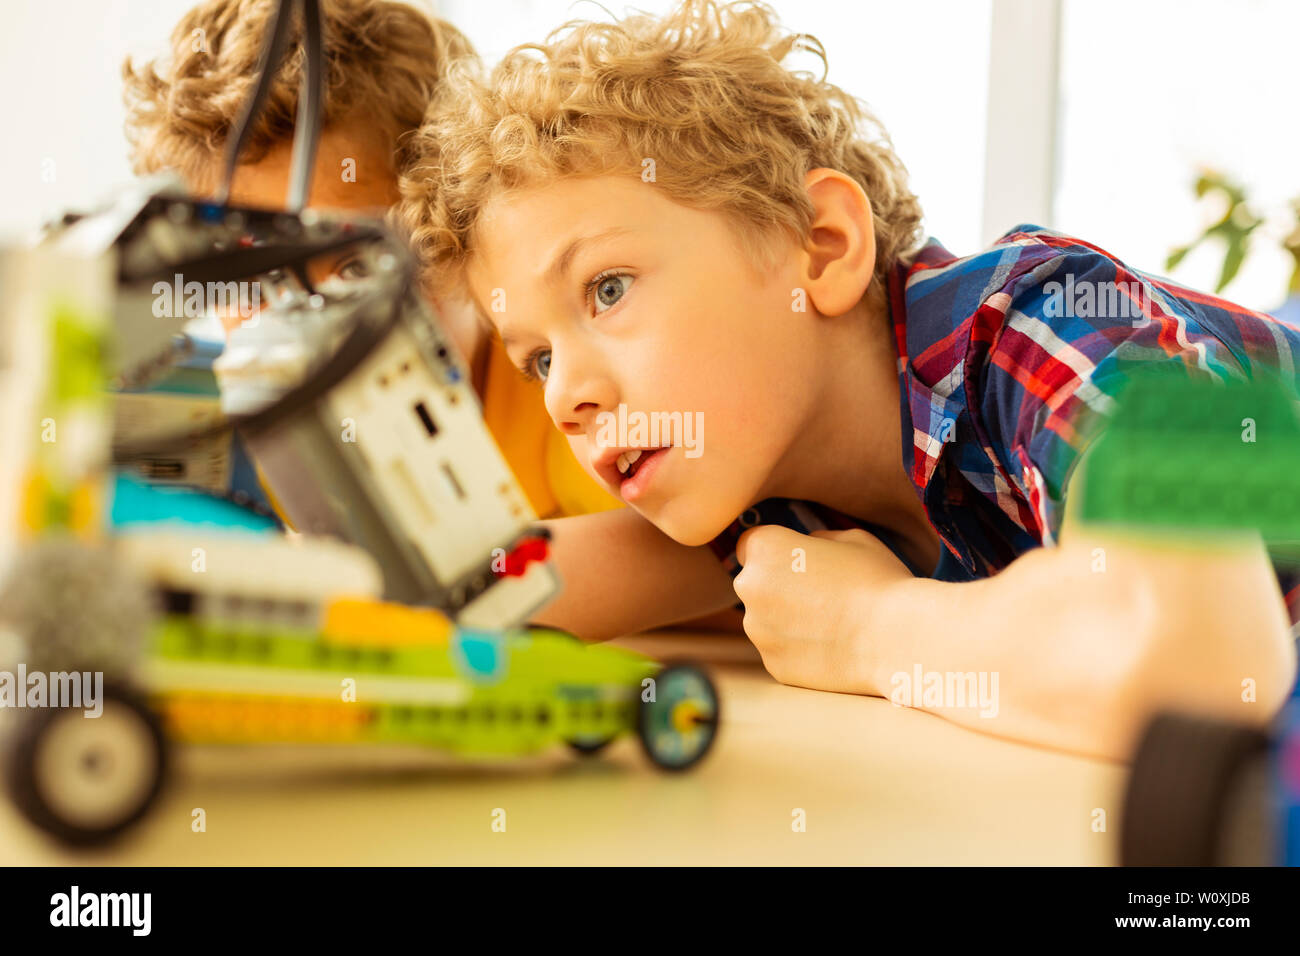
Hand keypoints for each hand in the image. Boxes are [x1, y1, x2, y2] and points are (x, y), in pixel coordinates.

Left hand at [733, 525, 913, 693]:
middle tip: (820, 594)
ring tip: (832, 622)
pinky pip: (781, 651)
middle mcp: (750, 587)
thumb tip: (805, 546)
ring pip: (766, 621)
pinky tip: (832, 646)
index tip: (798, 562)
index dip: (775, 553)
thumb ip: (815, 540)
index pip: (750, 546)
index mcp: (764, 548)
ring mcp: (758, 631)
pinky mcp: (773, 664)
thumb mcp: (851, 539)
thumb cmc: (878, 580)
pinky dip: (799, 649)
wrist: (896, 637)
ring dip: (787, 620)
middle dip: (778, 587)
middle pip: (755, 584)